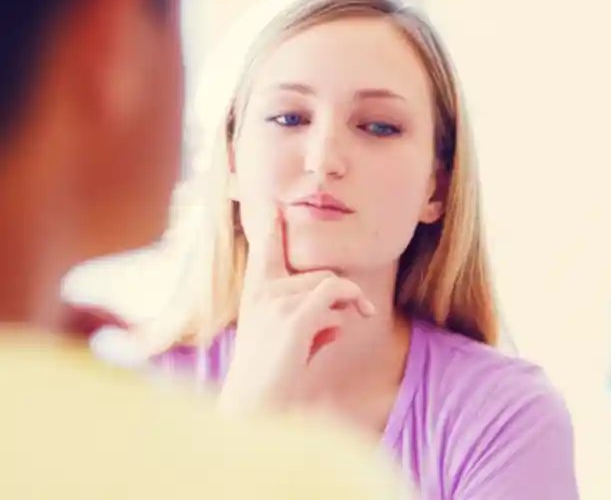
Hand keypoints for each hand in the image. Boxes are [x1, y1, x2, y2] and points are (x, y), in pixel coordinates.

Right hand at [218, 206, 374, 414]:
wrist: (254, 408)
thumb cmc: (272, 380)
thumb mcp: (290, 343)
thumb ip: (311, 322)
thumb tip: (341, 319)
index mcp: (255, 294)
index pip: (265, 250)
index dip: (272, 226)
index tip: (275, 203)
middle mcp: (263, 292)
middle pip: (319, 273)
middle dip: (337, 297)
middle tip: (333, 328)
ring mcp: (277, 303)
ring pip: (332, 285)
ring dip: (341, 311)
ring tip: (324, 339)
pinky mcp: (295, 319)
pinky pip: (336, 293)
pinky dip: (352, 304)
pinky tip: (355, 321)